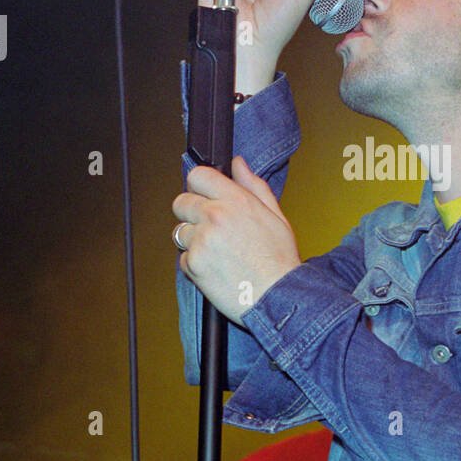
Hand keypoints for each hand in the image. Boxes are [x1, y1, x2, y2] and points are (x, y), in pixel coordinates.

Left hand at [172, 155, 301, 327]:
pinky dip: (195, 263)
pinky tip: (216, 267)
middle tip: (211, 227)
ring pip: (180, 231)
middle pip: (181, 202)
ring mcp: (201, 240)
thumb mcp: (275, 214)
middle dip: (192, 212)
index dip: (200, 185)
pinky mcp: (193, 264)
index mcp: (236, 200)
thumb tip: (238, 163)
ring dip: (194, 240)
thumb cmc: (280, 259)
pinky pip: (183, 257)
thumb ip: (253, 185)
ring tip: (218, 252)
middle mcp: (215, 216)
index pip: (197, 175)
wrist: (277, 296)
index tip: (204, 195)